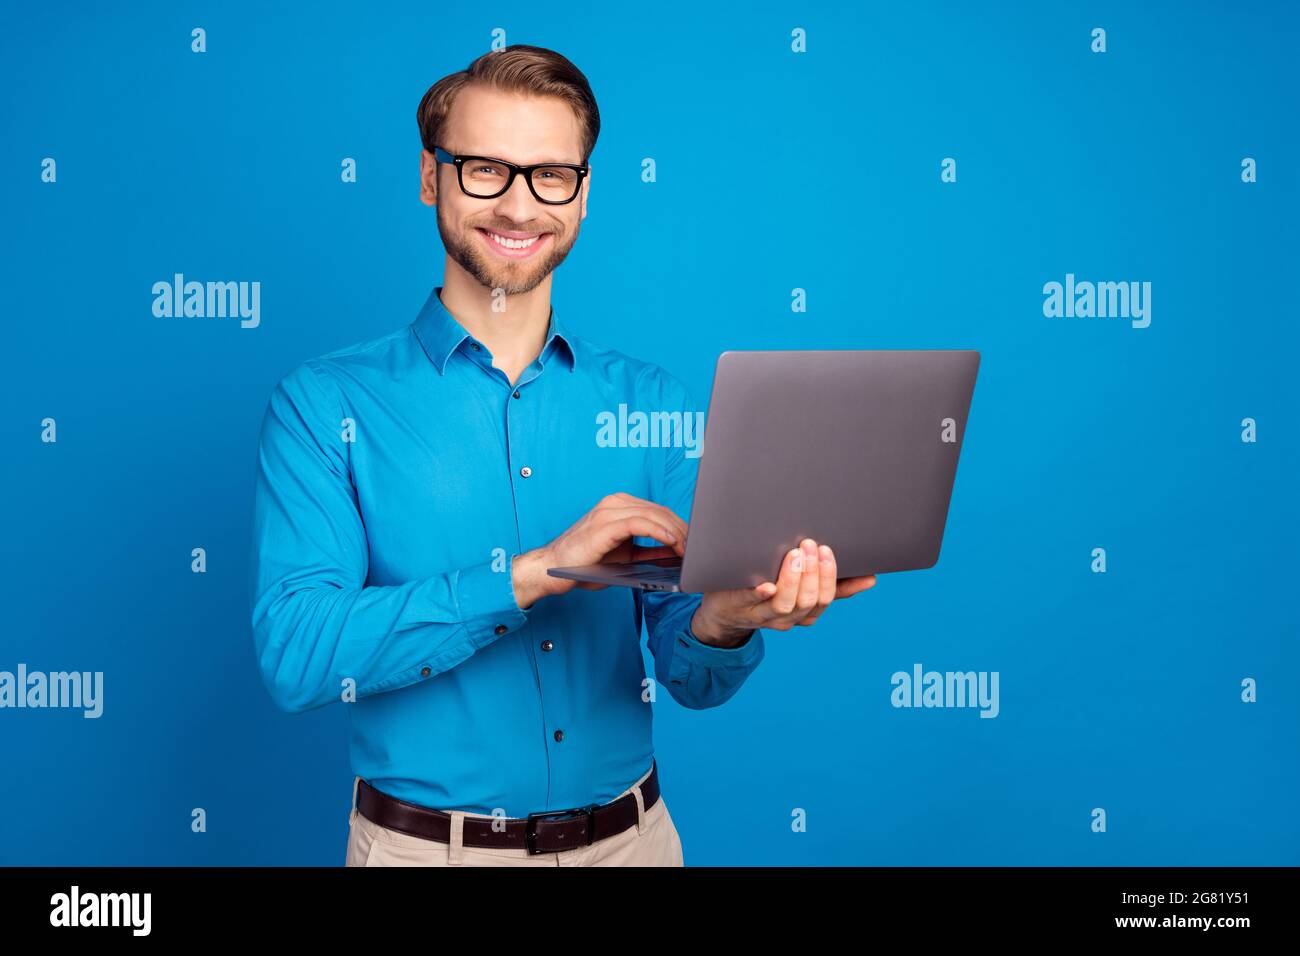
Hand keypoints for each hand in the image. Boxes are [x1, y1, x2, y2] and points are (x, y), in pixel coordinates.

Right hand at [511, 492, 686, 607]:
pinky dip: (660, 533)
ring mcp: (609, 511)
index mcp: (619, 505)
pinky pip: (640, 523)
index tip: (695, 543)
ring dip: (675, 532)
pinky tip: (672, 543)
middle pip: (660, 511)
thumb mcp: (624, 557)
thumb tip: (676, 556)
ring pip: (653, 515)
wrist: (553, 569)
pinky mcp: (605, 524)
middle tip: (697, 548)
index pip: (658, 510)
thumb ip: (647, 552)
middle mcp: (615, 502)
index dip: (679, 525)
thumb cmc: (586, 564)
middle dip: (682, 529)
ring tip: (688, 549)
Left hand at [690, 539, 876, 646]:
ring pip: (785, 605)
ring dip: (793, 579)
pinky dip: (761, 594)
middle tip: (810, 545)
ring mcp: (762, 615)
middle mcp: (787, 618)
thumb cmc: (768, 594)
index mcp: (805, 613)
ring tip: (794, 554)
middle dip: (812, 573)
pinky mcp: (739, 607)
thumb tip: (870, 578)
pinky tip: (767, 584)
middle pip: (808, 601)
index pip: (826, 598)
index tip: (828, 551)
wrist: (724, 613)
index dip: (830, 576)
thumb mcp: (802, 592)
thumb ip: (832, 587)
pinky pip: (751, 602)